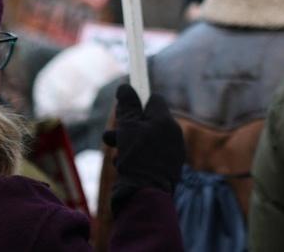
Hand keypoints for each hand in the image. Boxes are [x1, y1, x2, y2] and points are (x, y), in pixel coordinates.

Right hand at [104, 84, 185, 209]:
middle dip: (127, 128)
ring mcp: (173, 152)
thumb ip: (127, 107)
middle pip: (148, 122)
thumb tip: (125, 87)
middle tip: (110, 137)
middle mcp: (173, 134)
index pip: (154, 100)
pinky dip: (137, 159)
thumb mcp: (127, 129)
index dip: (137, 103)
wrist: (146, 195)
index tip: (123, 110)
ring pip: (147, 141)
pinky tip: (125, 168)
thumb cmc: (136, 159)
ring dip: (128, 145)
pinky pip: (150, 156)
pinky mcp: (168, 168)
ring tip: (117, 156)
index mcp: (166, 121)